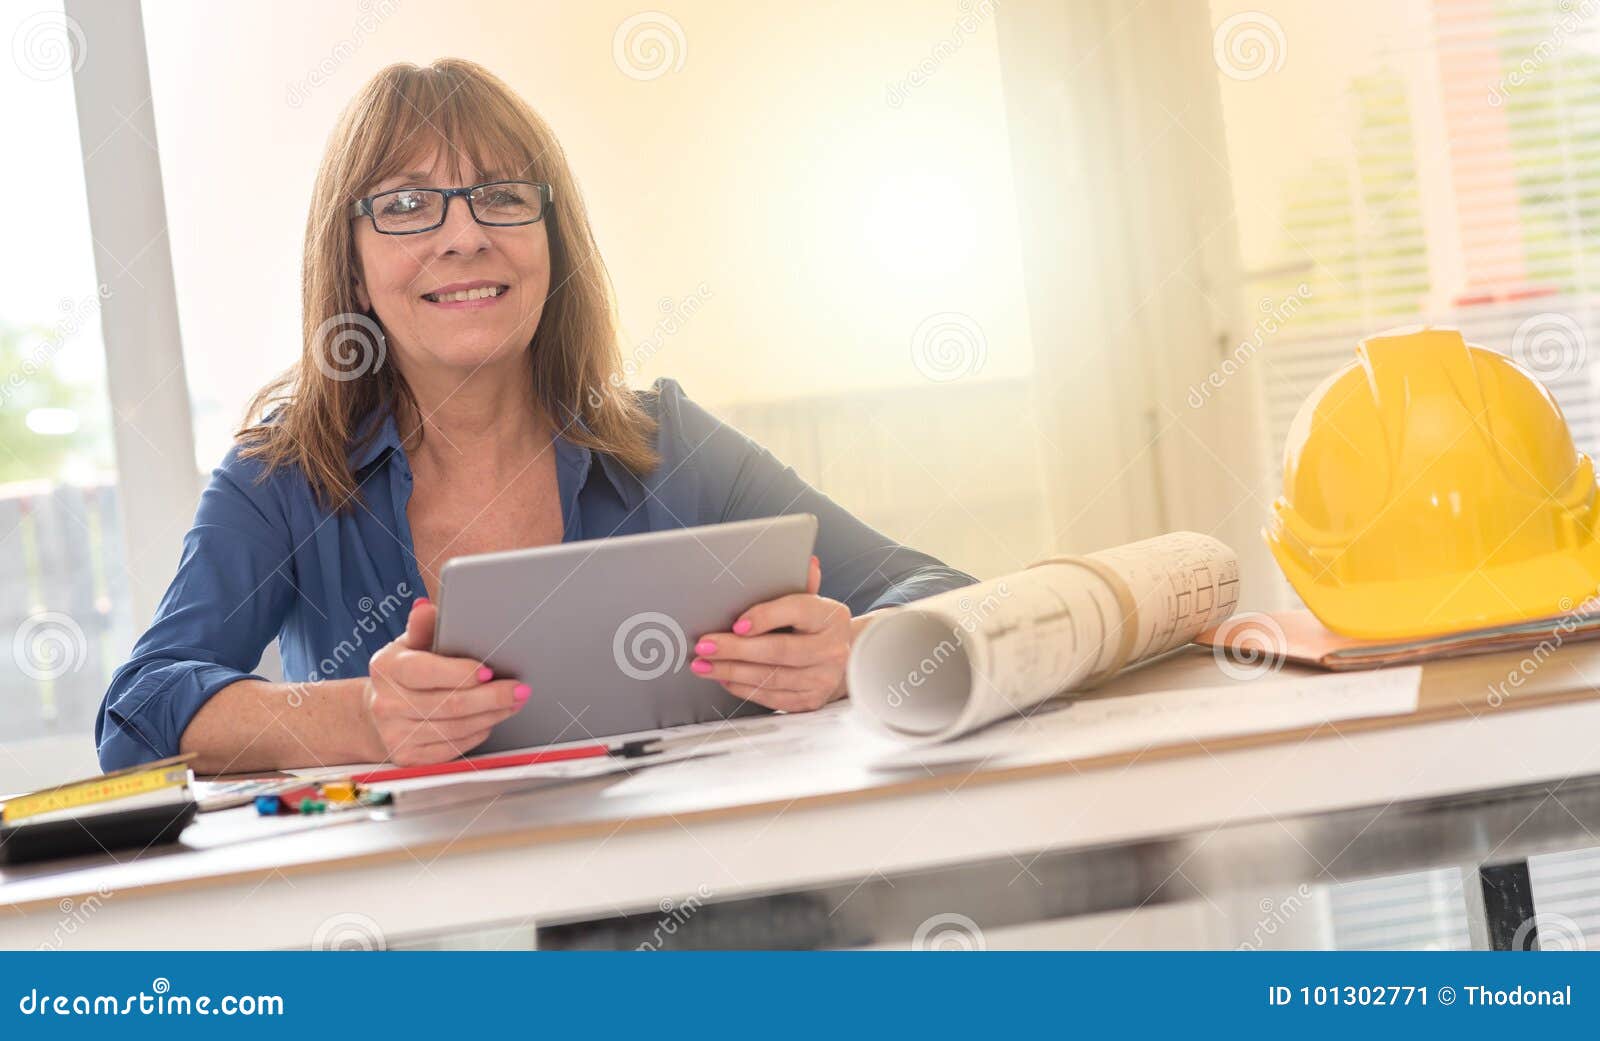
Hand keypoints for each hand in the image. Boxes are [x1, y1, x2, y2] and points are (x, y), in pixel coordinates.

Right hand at [361, 598, 529, 764]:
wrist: (379, 713)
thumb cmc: (405, 672)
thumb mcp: (410, 644)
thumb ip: (422, 627)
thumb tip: (425, 607)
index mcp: (386, 668)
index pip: (425, 671)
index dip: (461, 673)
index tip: (489, 671)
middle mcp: (386, 703)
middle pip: (449, 705)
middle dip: (492, 697)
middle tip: (519, 689)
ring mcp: (395, 734)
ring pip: (456, 729)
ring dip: (491, 716)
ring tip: (512, 703)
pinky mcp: (408, 758)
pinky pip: (453, 747)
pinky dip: (477, 734)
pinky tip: (490, 720)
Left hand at [691, 555, 852, 711]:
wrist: (844, 660)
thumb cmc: (816, 625)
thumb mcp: (811, 601)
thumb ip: (801, 583)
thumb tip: (805, 560)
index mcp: (832, 616)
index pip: (797, 611)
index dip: (765, 617)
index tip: (736, 624)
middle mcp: (832, 648)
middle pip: (779, 650)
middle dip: (736, 649)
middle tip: (705, 645)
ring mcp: (823, 677)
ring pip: (772, 678)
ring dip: (732, 671)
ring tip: (704, 665)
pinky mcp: (811, 700)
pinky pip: (773, 698)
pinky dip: (744, 689)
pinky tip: (725, 679)